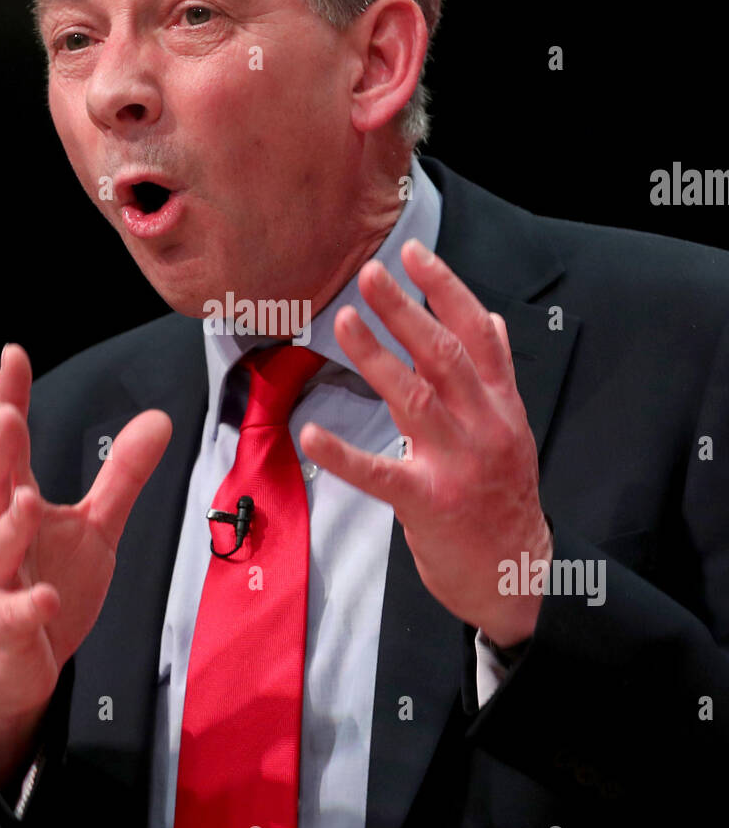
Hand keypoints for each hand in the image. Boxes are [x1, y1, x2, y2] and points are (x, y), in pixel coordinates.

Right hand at [0, 343, 170, 781]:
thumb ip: (122, 475)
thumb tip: (158, 418)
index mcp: (10, 503)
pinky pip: (11, 616)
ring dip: (8, 525)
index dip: (7, 399)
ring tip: (28, 500)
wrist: (18, 669)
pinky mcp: (2, 629)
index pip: (8, 446)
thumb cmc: (48, 584)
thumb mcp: (94, 527)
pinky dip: (29, 607)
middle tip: (6, 416)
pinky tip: (49, 598)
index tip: (13, 356)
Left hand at [300, 240, 551, 648]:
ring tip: (343, 321)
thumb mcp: (515, 430)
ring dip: (376, 357)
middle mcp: (484, 427)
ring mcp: (457, 465)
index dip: (445, 289)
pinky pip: (379, 473)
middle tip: (369, 275)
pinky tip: (312, 432)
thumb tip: (491, 320)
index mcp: (503, 405)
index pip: (477, 333)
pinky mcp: (427, 503)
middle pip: (444, 355)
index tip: (413, 254)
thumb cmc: (505, 499)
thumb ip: (499, 375)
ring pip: (414, 399)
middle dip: (406, 311)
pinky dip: (344, 453)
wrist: (516, 574)